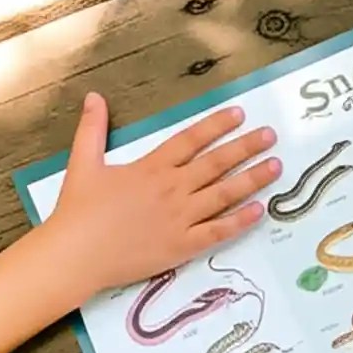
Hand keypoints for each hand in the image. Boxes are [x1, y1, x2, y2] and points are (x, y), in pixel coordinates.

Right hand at [43, 92, 280, 294]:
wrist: (75, 255)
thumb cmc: (77, 211)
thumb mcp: (82, 163)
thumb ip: (92, 129)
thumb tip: (94, 96)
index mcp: (151, 168)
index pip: (191, 139)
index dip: (216, 125)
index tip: (239, 114)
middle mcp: (171, 189)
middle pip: (216, 163)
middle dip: (246, 147)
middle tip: (271, 135)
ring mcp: (179, 218)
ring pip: (224, 194)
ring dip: (253, 179)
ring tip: (276, 166)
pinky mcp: (181, 246)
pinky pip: (217, 231)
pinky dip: (240, 221)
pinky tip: (261, 210)